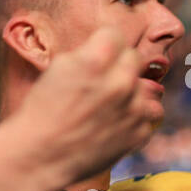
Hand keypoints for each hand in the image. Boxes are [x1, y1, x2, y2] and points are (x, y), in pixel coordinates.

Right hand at [12, 27, 161, 185]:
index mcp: (97, 61)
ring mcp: (133, 110)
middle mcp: (120, 82)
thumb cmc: (43, 111)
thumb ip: (89, 53)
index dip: (103, 43)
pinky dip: (135, 117)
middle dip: (118, 65)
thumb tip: (108, 50)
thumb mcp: (58, 67)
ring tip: (112, 103)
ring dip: (133, 92)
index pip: (115, 34)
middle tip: (101, 80)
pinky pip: (149, 115)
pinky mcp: (139, 133)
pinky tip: (115, 122)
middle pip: (134, 58)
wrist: (41, 156)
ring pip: (149, 88)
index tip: (96, 52)